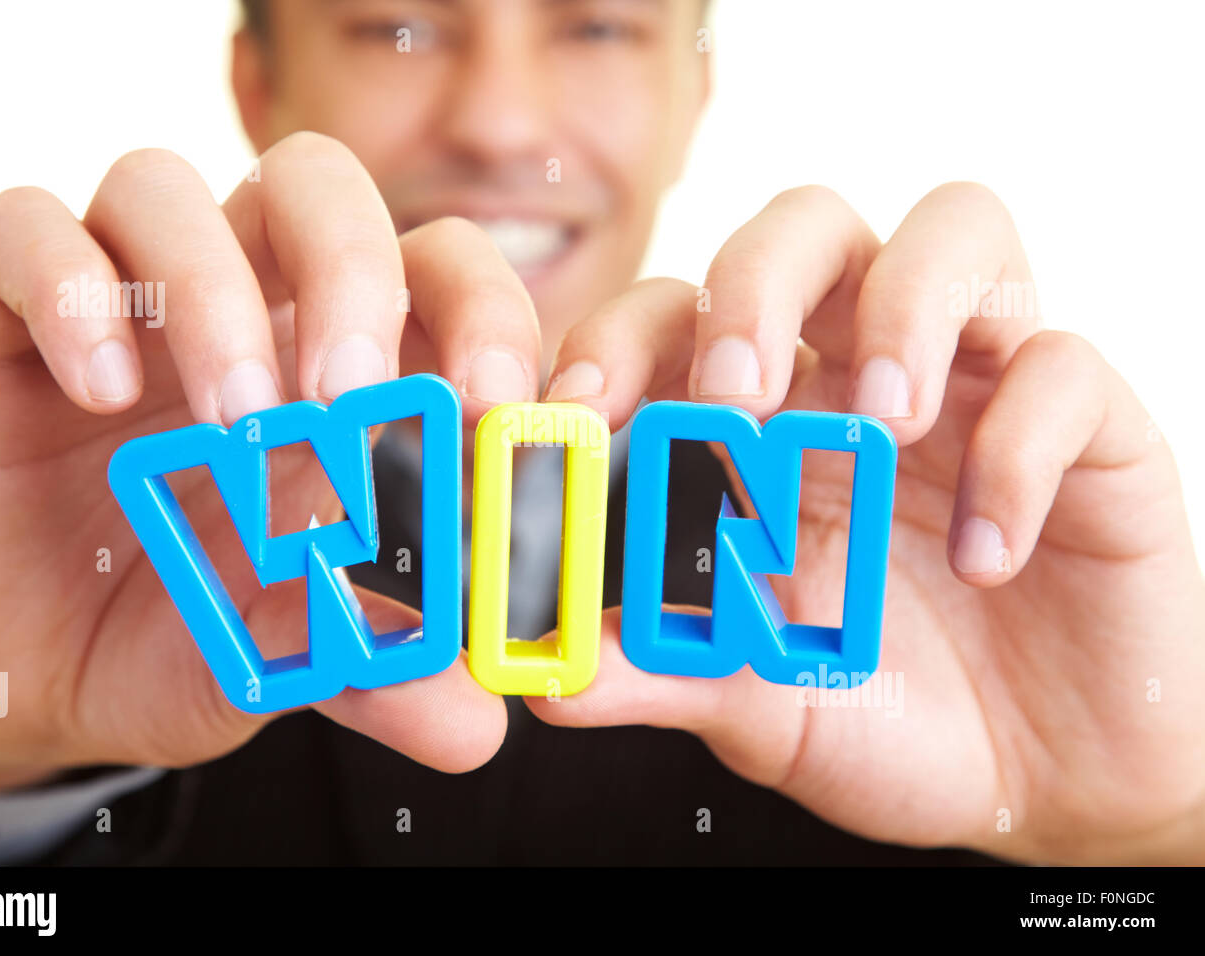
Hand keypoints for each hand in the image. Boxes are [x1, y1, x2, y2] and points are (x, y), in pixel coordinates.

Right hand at [0, 132, 540, 790]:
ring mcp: (127, 303)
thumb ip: (380, 674)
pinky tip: (98, 392)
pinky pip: (24, 230)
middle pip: (319, 185)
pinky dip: (67, 290)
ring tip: (228, 419)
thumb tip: (477, 725)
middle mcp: (243, 308)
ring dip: (211, 287)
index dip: (488, 314)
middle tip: (350, 397)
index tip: (498, 407)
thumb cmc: (181, 633)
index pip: (439, 272)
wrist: (26, 668)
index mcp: (340, 368)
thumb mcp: (285, 661)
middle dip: (355, 271)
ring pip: (165, 183)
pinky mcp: (9, 316)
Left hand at [532, 183, 1204, 863]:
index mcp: (762, 423)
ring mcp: (976, 385)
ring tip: (886, 426)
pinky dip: (1019, 450)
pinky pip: (1063, 368)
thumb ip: (662, 674)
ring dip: (905, 309)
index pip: (675, 318)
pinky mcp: (1087, 423)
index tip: (579, 412)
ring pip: (951, 230)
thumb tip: (550, 675)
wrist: (1036, 777)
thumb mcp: (758, 706)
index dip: (617, 340)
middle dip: (754, 288)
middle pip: (805, 230)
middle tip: (735, 393)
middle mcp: (859, 377)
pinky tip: (989, 558)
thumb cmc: (884, 717)